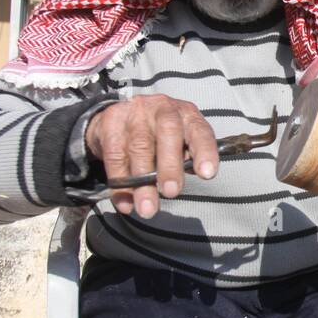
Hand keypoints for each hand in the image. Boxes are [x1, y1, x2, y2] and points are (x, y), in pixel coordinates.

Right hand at [84, 95, 218, 217]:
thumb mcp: (179, 142)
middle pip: (168, 132)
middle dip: (170, 166)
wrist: (119, 119)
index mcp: (186, 113)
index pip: (200, 130)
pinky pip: (114, 155)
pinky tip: (126, 202)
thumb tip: (195, 174)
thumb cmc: (158, 136)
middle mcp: (162, 107)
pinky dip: (120, 183)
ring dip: (142, 183)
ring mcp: (135, 112)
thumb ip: (188, 158)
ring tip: (147, 209)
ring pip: (139, 147)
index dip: (205, 151)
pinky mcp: (111, 121)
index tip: (207, 174)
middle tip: (171, 193)